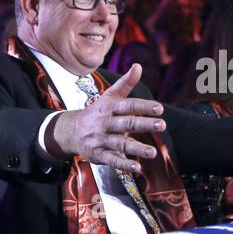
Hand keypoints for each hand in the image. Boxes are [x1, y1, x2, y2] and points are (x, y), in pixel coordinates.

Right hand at [46, 64, 165, 173]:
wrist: (70, 130)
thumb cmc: (97, 112)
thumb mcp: (109, 96)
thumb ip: (126, 83)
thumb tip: (138, 66)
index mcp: (110, 107)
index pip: (128, 105)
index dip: (144, 106)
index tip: (159, 108)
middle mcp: (105, 123)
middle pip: (127, 123)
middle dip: (144, 124)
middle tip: (162, 125)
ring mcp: (101, 139)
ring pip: (121, 143)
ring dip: (137, 148)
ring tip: (153, 152)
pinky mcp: (98, 154)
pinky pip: (112, 160)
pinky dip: (124, 164)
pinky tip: (137, 168)